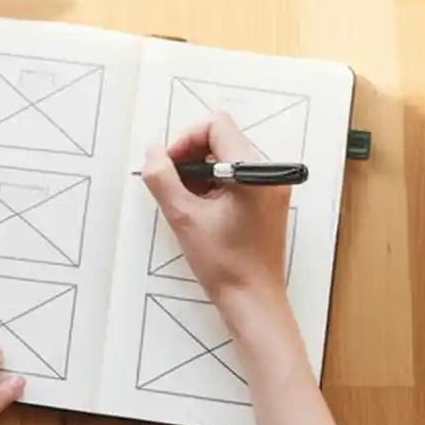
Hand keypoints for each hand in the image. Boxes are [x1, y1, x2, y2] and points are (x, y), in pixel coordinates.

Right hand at [141, 111, 291, 312]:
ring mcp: (271, 186)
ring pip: (226, 156)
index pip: (216, 125)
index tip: (169, 167)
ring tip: (187, 202)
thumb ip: (162, 177)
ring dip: (200, 171)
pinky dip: (213, 183)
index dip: (185, 140)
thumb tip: (153, 151)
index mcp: (254, 172)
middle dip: (191, 156)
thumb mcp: (183, 217)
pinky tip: (201, 209)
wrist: (253, 299)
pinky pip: (236, 174)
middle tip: (173, 186)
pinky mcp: (268, 198)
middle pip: (222, 138)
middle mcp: (268, 173)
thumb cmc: (224, 265)